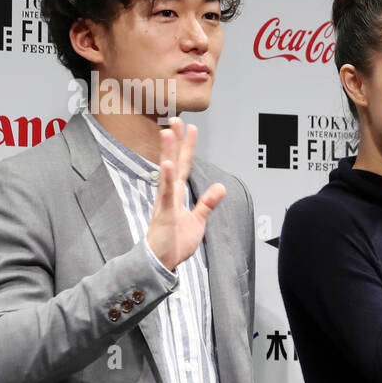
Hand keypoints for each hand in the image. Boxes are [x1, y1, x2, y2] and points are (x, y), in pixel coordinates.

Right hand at [146, 118, 225, 270]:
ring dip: (167, 152)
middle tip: (176, 119)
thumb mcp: (197, 220)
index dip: (187, 147)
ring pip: (166, 173)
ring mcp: (165, 203)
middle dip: (175, 141)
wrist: (161, 263)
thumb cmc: (174, 242)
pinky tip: (166, 165)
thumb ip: (207, 203)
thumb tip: (221, 187)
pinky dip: (166, 179)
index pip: (184, 165)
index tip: (190, 128)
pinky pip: (165, 195)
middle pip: (174, 162)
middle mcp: (169, 194)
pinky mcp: (163, 214)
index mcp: (177, 194)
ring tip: (168, 132)